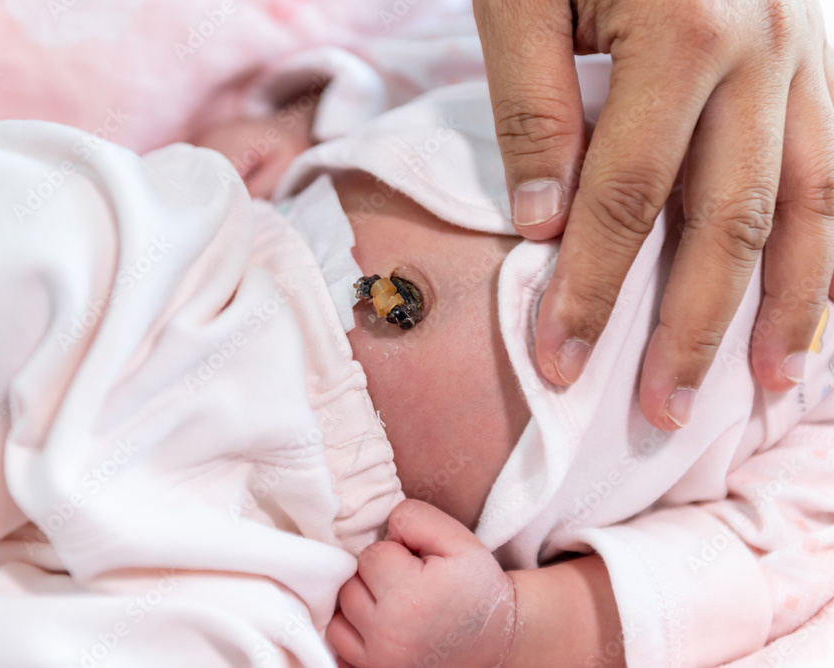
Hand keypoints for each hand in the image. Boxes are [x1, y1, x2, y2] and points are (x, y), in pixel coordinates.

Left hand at [327, 499, 516, 667]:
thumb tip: (383, 530)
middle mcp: (388, 634)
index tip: (419, 565)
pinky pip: (340, 641)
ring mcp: (379, 660)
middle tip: (410, 584)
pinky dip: (354, 629)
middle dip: (375, 577)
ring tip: (396, 603)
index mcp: (409, 597)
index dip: (395, 553)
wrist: (496, 640)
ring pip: (341, 612)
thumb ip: (415, 518)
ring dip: (362, 601)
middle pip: (351, 583)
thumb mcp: (459, 539)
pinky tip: (380, 622)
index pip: (371, 555)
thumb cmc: (476, 586)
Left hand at [473, 0, 833, 429]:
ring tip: (765, 384)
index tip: (559, 363)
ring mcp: (815, 43)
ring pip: (816, 199)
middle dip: (692, 326)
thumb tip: (544, 225)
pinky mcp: (829, 40)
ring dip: (790, 300)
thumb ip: (536, 104)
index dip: (590, 288)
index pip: (626, 200)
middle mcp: (771, 48)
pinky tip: (817, 288)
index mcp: (688, 33)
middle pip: (730, 221)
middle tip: (661, 411)